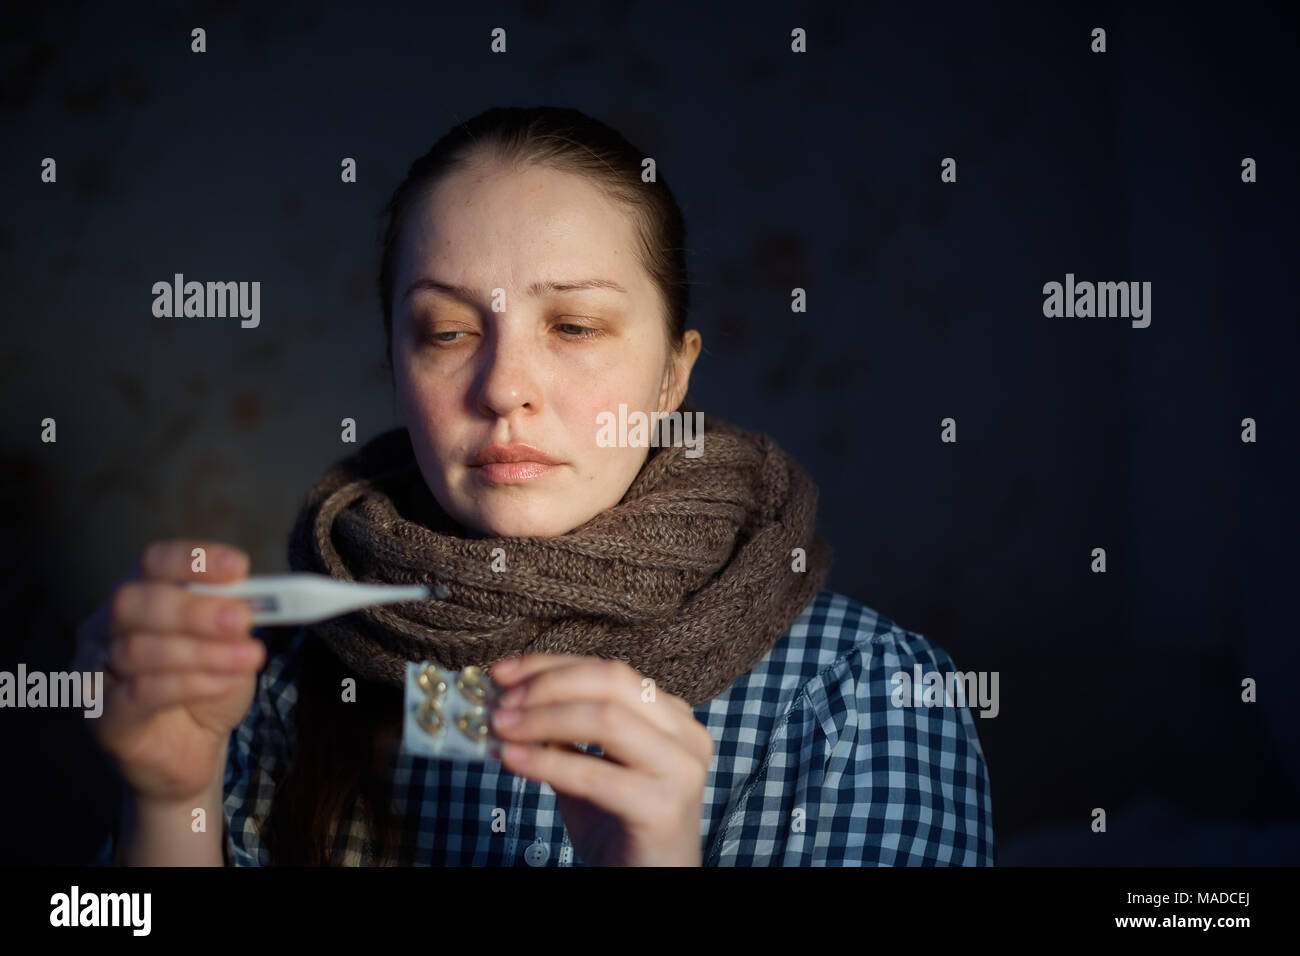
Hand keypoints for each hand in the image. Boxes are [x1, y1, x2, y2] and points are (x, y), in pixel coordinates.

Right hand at [75, 539, 265, 803]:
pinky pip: (138, 694)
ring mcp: (97, 671)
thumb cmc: (209, 682)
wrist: (196, 747)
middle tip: (243, 620)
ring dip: (203, 652)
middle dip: (193, 610)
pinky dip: (188, 685)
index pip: (154, 561)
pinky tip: (223, 684)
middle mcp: (105, 627)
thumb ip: (237, 617)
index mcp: (140, 594)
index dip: (193, 560)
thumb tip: (255, 599)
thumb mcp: (232, 642)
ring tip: (249, 658)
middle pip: (135, 601)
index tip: (239, 567)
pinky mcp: (103, 718)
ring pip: (138, 649)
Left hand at [488, 655, 713, 866]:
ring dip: (543, 719)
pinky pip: (595, 774)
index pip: (608, 670)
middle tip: (501, 702)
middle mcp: (686, 734)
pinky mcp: (664, 807)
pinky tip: (512, 761)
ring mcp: (680, 769)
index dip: (551, 665)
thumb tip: (509, 697)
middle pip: (611, 681)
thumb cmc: (618, 825)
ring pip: (605, 718)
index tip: (502, 671)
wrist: (650, 884)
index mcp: (671, 716)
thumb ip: (563, 731)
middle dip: (547, 685)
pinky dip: (547, 762)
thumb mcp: (588, 766)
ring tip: (501, 729)